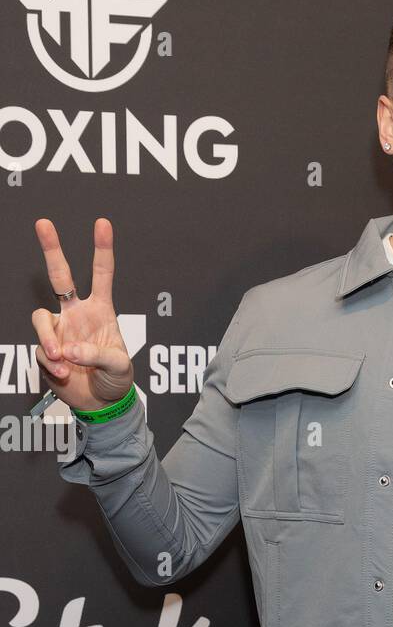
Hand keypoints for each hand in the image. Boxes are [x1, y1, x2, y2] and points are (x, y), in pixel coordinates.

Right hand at [31, 217, 133, 411]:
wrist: (101, 403)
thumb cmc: (115, 378)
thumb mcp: (119, 366)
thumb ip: (98, 354)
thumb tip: (68, 348)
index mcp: (101, 310)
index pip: (101, 274)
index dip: (102, 249)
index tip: (102, 224)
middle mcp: (76, 314)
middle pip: (60, 276)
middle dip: (52, 249)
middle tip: (43, 223)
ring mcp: (59, 331)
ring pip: (40, 318)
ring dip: (47, 337)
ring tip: (60, 358)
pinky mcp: (46, 350)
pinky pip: (41, 351)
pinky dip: (53, 364)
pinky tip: (65, 374)